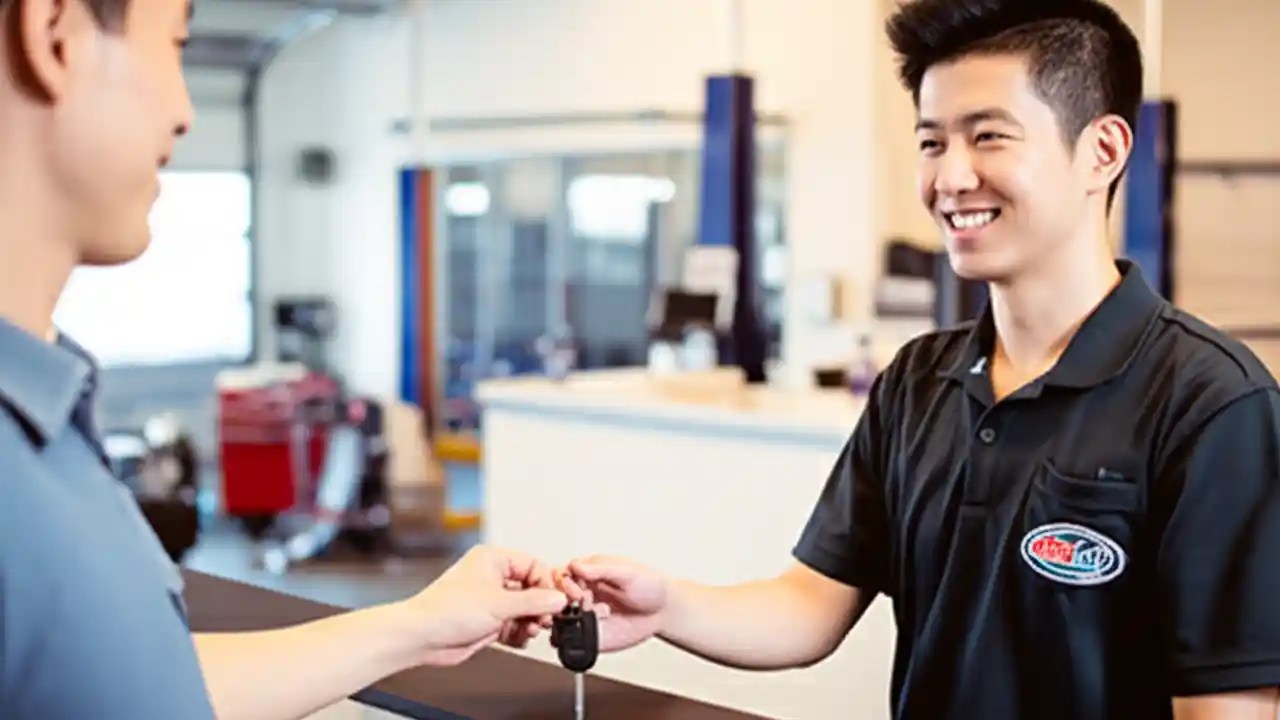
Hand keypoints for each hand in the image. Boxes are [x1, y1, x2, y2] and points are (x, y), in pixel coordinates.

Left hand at [398, 545, 567, 666]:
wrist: (422, 638)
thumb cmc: (445, 610)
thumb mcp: (499, 604)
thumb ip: (534, 602)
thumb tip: (558, 598)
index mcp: (493, 560)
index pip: (532, 565)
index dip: (546, 584)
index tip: (555, 601)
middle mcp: (492, 577)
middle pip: (531, 589)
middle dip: (539, 607)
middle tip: (544, 619)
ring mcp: (490, 600)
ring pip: (524, 609)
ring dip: (529, 622)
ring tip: (529, 629)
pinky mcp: (488, 621)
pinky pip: (513, 625)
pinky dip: (518, 633)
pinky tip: (517, 638)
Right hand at [555, 555, 669, 652]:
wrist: (665, 612)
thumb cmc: (650, 587)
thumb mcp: (628, 572)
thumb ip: (601, 569)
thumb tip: (577, 565)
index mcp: (589, 574)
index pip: (561, 574)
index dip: (563, 582)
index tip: (576, 589)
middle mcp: (583, 594)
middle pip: (554, 597)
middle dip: (561, 601)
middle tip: (580, 604)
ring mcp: (585, 615)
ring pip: (557, 618)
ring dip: (560, 620)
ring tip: (582, 619)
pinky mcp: (590, 635)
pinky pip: (568, 639)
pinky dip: (564, 639)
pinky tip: (577, 634)